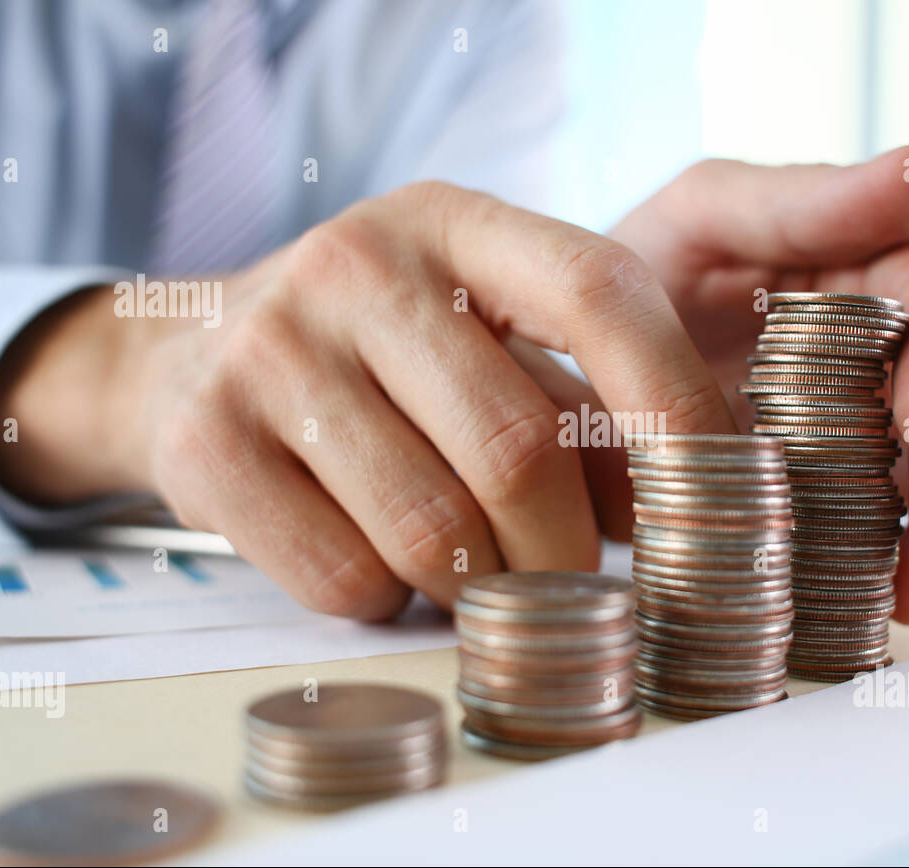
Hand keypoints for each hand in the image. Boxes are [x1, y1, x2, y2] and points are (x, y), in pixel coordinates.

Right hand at [0, 183, 735, 616]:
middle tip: (577, 583)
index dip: (673, 397)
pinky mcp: (205, 441)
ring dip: (477, 586)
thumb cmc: (380, 357)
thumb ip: (591, 410)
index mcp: (453, 223)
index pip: (595, 291)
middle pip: (515, 447)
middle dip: (568, 549)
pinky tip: (382, 569)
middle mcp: (356, 265)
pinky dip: (387, 604)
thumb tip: (702, 508)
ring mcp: (269, 349)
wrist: (186, 356)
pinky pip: (343, 578)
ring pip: (429, 533)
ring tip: (476, 575)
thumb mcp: (486, 343)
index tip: (722, 488)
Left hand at [529, 144, 908, 623]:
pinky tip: (886, 605)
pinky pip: (880, 529)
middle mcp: (883, 349)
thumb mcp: (706, 218)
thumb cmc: (636, 266)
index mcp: (868, 268)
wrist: (563, 357)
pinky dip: (888, 567)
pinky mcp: (828, 493)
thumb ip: (807, 200)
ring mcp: (859, 428)